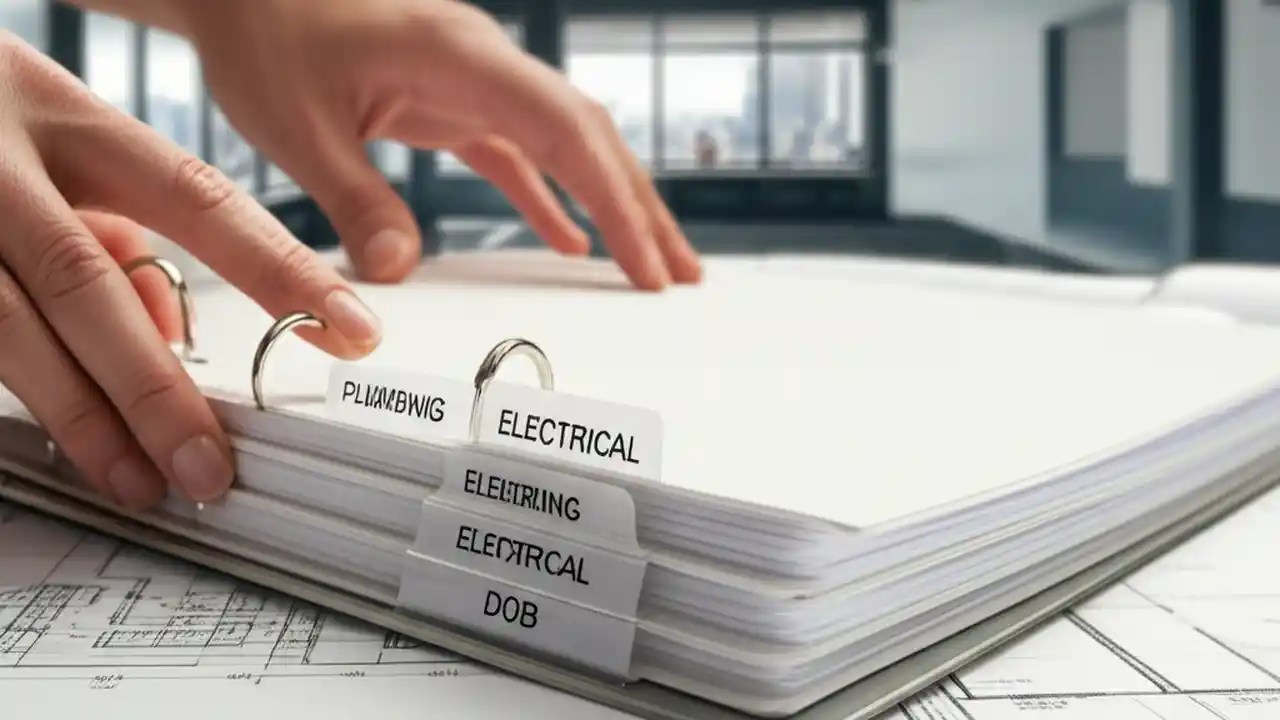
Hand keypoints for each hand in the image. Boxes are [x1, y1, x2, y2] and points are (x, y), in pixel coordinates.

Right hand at [0, 33, 382, 508]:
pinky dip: (24, 402)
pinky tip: (66, 451)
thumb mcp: (62, 139)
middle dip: (154, 390)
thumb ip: (123, 229)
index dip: (280, 271)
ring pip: (9, 328)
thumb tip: (172, 332)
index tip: (352, 332)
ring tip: (141, 481)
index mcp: (71, 119)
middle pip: (86, 284)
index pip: (201, 200)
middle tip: (209, 468)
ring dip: (83, 418)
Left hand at [173, 0, 701, 289]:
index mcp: (458, 56)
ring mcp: (474, 80)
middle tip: (678, 277)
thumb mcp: (297, 126)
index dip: (616, 199)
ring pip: (567, 142)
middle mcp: (483, 62)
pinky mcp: (453, 99)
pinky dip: (550, 196)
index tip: (647, 262)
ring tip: (653, 264)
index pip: (565, 130)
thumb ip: (356, 199)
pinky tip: (569, 241)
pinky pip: (520, 151)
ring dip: (611, 202)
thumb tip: (399, 276)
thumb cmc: (263, 34)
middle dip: (640, 208)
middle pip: (589, 135)